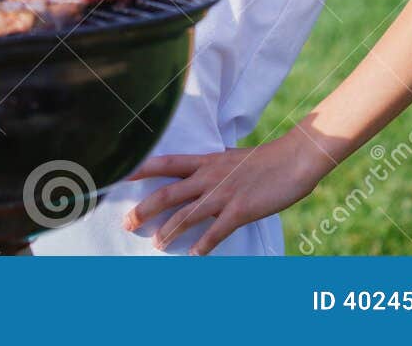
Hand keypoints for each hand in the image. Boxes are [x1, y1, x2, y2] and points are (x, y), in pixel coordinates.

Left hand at [122, 127, 329, 253]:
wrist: (293, 159)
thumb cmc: (262, 160)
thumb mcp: (228, 158)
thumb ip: (208, 168)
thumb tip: (192, 175)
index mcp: (204, 161)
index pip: (164, 163)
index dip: (140, 169)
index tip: (118, 176)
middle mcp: (208, 177)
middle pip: (167, 194)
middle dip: (144, 210)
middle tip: (127, 223)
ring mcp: (223, 194)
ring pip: (186, 215)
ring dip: (168, 232)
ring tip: (156, 244)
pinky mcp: (240, 210)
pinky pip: (216, 231)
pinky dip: (203, 244)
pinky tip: (194, 254)